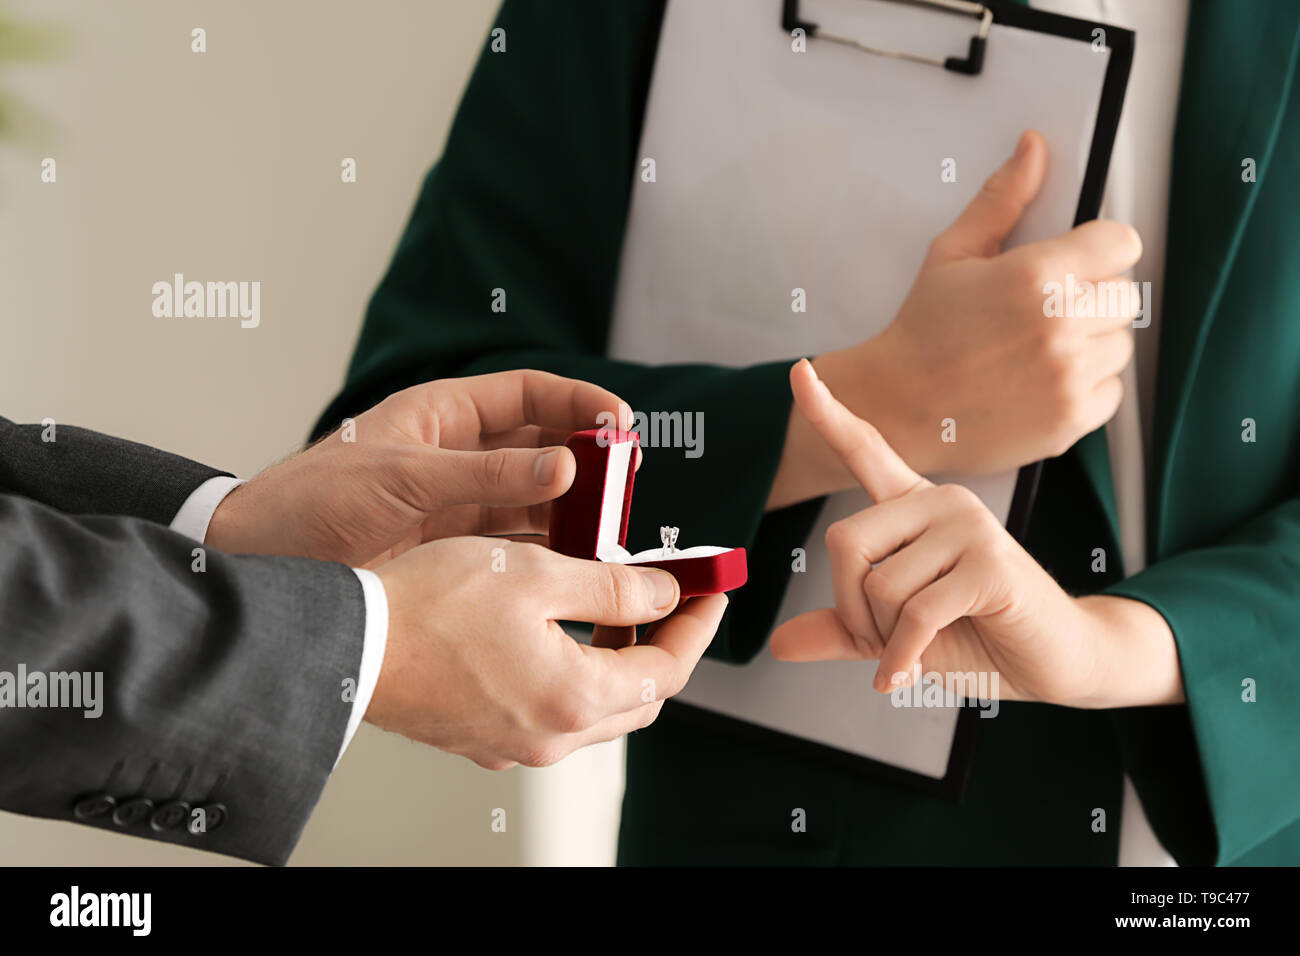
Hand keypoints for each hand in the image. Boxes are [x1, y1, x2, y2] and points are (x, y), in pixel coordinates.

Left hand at [207, 369, 630, 566]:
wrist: (262, 562)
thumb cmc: (313, 501)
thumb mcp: (405, 479)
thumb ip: (487, 475)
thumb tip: (565, 465)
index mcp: (443, 414)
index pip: (529, 394)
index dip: (579, 401)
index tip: (622, 422)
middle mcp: (458, 454)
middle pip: (543, 444)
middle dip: (588, 459)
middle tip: (626, 481)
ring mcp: (458, 502)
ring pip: (535, 497)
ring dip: (573, 509)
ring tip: (610, 527)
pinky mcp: (453, 548)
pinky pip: (515, 541)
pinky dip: (547, 549)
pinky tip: (574, 562)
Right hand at [368, 536, 726, 767]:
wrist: (346, 644)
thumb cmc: (428, 605)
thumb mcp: (537, 575)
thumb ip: (612, 589)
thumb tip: (662, 596)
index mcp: (574, 698)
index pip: (666, 670)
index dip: (696, 627)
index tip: (709, 592)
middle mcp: (548, 736)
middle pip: (636, 699)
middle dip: (662, 647)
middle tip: (670, 600)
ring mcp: (512, 743)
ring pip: (593, 708)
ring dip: (615, 661)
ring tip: (612, 605)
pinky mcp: (481, 736)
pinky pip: (549, 711)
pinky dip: (571, 674)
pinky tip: (554, 631)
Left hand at [769, 360, 1182, 707]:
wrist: (1055, 662)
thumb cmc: (977, 636)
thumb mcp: (894, 634)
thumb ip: (842, 630)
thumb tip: (779, 642)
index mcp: (915, 505)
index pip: (866, 448)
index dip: (828, 412)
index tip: (800, 371)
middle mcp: (941, 501)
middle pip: (845, 540)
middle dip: (849, 608)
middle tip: (877, 642)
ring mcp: (969, 527)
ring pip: (878, 584)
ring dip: (882, 638)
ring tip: (911, 651)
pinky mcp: (990, 565)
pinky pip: (914, 614)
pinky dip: (900, 656)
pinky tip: (904, 675)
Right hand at [770, 131, 1141, 507]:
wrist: (895, 407)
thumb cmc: (922, 331)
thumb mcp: (953, 255)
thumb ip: (1003, 200)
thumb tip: (1035, 147)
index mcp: (1036, 275)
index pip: (1122, 243)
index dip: (1098, 251)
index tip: (1073, 266)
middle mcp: (1060, 325)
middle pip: (1126, 295)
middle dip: (1092, 299)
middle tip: (1043, 314)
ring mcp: (1069, 376)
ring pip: (1120, 345)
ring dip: (1091, 345)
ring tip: (1037, 351)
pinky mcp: (1072, 419)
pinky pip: (1111, 391)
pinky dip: (1084, 388)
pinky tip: (1040, 383)